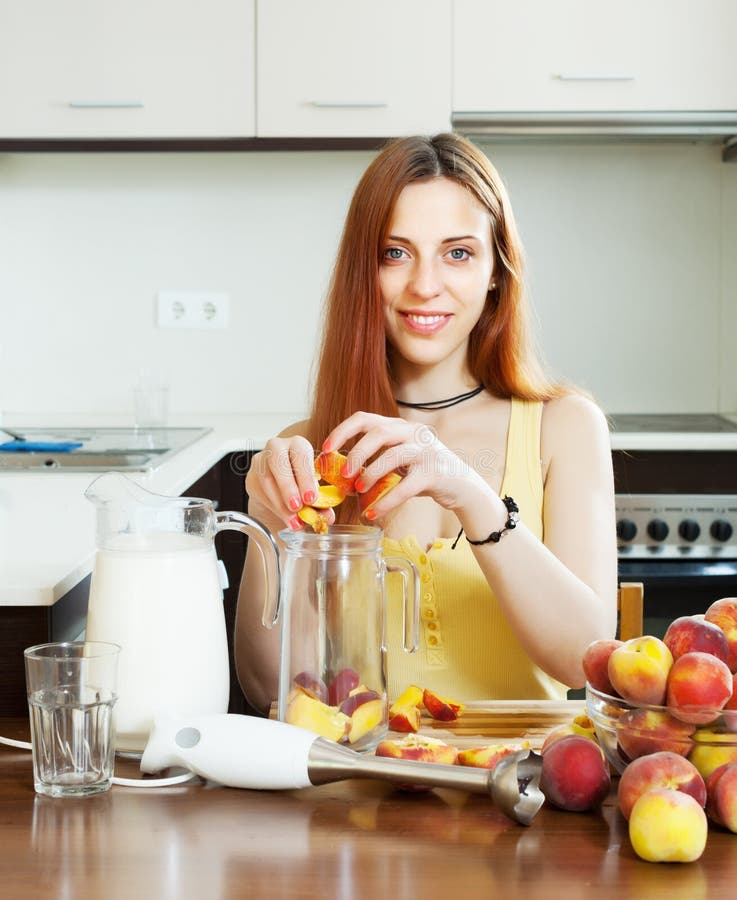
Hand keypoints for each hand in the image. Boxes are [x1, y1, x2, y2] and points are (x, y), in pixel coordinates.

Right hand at [245, 435, 334, 530]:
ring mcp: (261, 461)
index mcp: (298, 445)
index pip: (301, 455)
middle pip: (278, 462)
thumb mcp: (315, 489)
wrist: (282, 487)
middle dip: (288, 486)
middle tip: (297, 507)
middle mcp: (277, 447)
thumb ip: (322, 502)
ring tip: (293, 520)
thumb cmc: (302, 483)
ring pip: (266, 479)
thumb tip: (327, 516)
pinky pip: (259, 491)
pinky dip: (273, 507)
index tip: (311, 498)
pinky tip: (284, 517)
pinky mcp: (251, 476)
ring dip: (280, 502)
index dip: (306, 477)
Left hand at [322, 412, 491, 518]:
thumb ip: (374, 459)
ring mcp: (425, 451)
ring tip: (358, 491)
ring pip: (393, 456)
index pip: (364, 418)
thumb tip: (339, 473)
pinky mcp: (434, 473)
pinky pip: (406, 487)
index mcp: (398, 426)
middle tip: (343, 475)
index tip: (325, 449)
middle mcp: (412, 432)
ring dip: (371, 474)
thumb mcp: (397, 459)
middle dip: (356, 454)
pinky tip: (373, 512)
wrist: (460, 485)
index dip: (342, 432)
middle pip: (378, 433)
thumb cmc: (422, 472)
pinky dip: (386, 501)